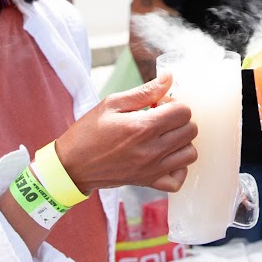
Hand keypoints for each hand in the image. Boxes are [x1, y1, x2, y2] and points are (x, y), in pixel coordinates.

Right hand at [54, 74, 196, 193]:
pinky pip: (178, 180)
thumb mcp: (112, 104)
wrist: (71, 165)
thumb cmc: (88, 132)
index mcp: (141, 127)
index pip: (183, 112)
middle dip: (180, 120)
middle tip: (162, 119)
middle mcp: (151, 150)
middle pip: (190, 131)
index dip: (174, 103)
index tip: (160, 105)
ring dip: (182, 142)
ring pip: (190, 154)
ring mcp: (151, 170)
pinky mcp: (148, 183)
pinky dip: (178, 168)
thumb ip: (144, 92)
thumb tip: (169, 78)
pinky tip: (167, 157)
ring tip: (165, 137)